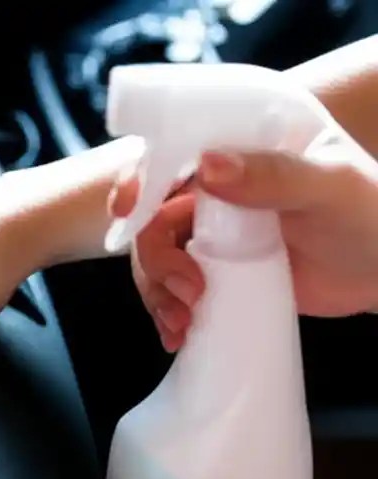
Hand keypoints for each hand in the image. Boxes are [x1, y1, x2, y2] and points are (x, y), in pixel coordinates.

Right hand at [111, 131, 377, 350]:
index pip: (173, 148)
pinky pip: (169, 284)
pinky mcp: (213, 267)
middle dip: (152, 255)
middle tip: (184, 288)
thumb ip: (275, 174)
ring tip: (185, 318)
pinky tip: (179, 332)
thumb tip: (207, 165)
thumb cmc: (372, 217)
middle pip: (151, 210)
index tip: (127, 208)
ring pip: (153, 252)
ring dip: (156, 289)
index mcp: (241, 144)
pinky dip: (165, 310)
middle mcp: (217, 182)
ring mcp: (212, 227)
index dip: (140, 175)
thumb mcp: (331, 187)